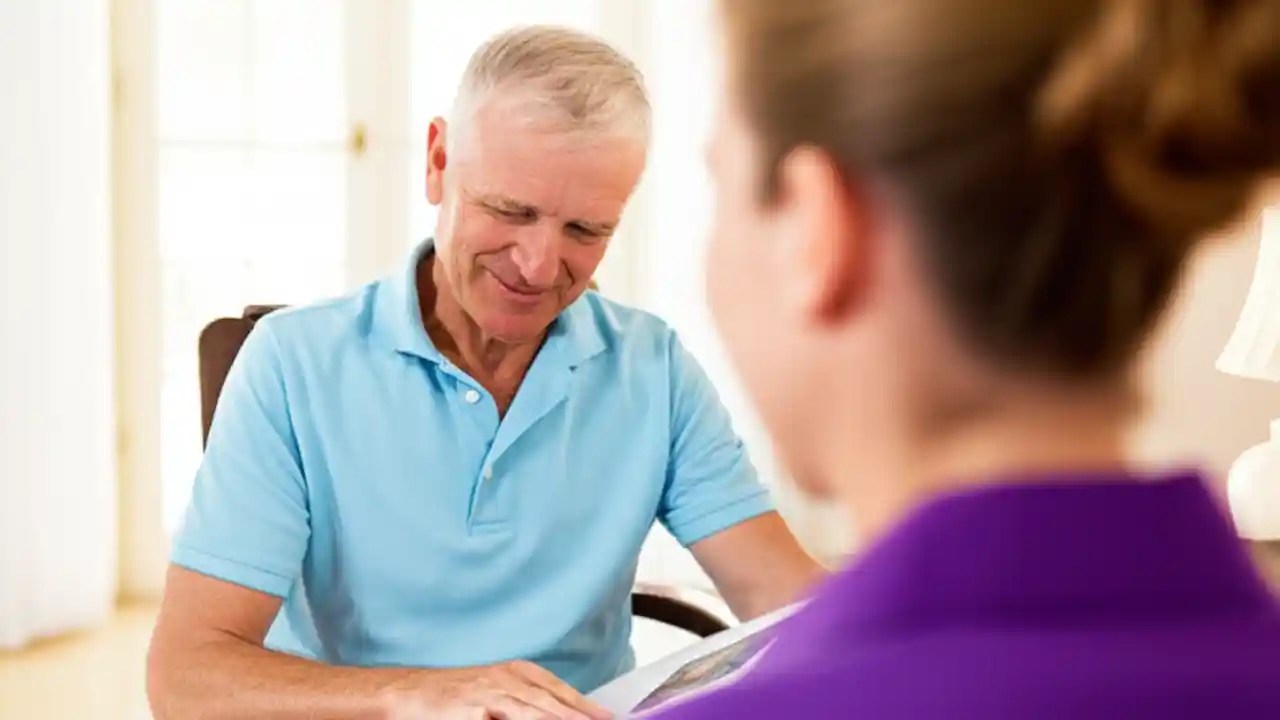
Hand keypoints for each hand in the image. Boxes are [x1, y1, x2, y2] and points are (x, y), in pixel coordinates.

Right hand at [378, 661, 612, 719]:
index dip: (586, 707)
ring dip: (564, 718)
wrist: (401, 695)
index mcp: (516, 673)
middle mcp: (507, 679)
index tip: (609, 718)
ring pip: (537, 710)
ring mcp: (490, 694)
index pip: (560, 692)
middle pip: (554, 702)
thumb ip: (523, 705)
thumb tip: (556, 710)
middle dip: (582, 717)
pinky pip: (510, 719)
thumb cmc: (448, 700)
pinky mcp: (474, 708)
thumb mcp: (493, 697)